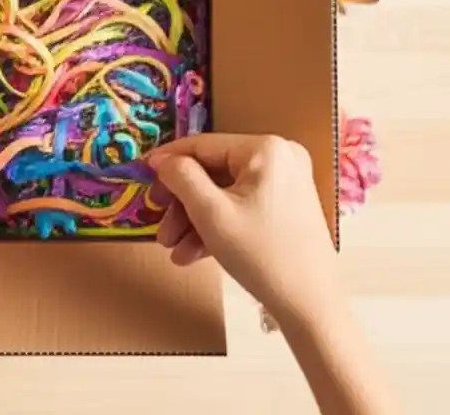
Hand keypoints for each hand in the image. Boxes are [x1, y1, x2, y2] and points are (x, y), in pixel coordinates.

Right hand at [147, 134, 340, 323]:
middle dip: (182, 204)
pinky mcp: (287, 206)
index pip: (203, 146)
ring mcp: (286, 182)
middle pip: (213, 173)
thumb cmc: (260, 254)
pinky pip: (242, 207)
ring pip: (225, 194)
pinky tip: (193, 254)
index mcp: (265, 149)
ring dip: (195, 221)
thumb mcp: (211, 213)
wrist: (309, 304)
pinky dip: (218, 227)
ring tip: (174, 250)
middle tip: (160, 227)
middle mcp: (280, 157)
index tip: (140, 174)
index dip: (167, 161)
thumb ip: (181, 178)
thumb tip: (161, 160)